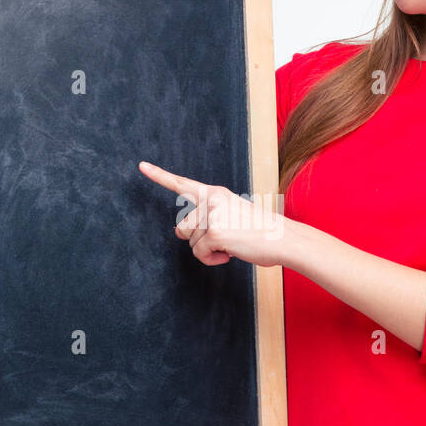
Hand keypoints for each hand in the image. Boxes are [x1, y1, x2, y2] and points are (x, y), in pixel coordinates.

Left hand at [138, 161, 287, 267]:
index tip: (141, 166)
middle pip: (183, 228)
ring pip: (191, 242)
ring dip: (208, 251)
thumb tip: (182, 232)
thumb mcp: (233, 215)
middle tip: (225, 240)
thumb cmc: (261, 232)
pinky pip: (200, 253)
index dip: (160, 176)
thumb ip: (209, 218)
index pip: (182, 183)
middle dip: (197, 240)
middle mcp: (211, 199)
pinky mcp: (214, 232)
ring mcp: (212, 215)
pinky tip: (230, 254)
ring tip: (232, 245)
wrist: (284, 239)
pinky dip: (212, 259)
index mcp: (216, 193)